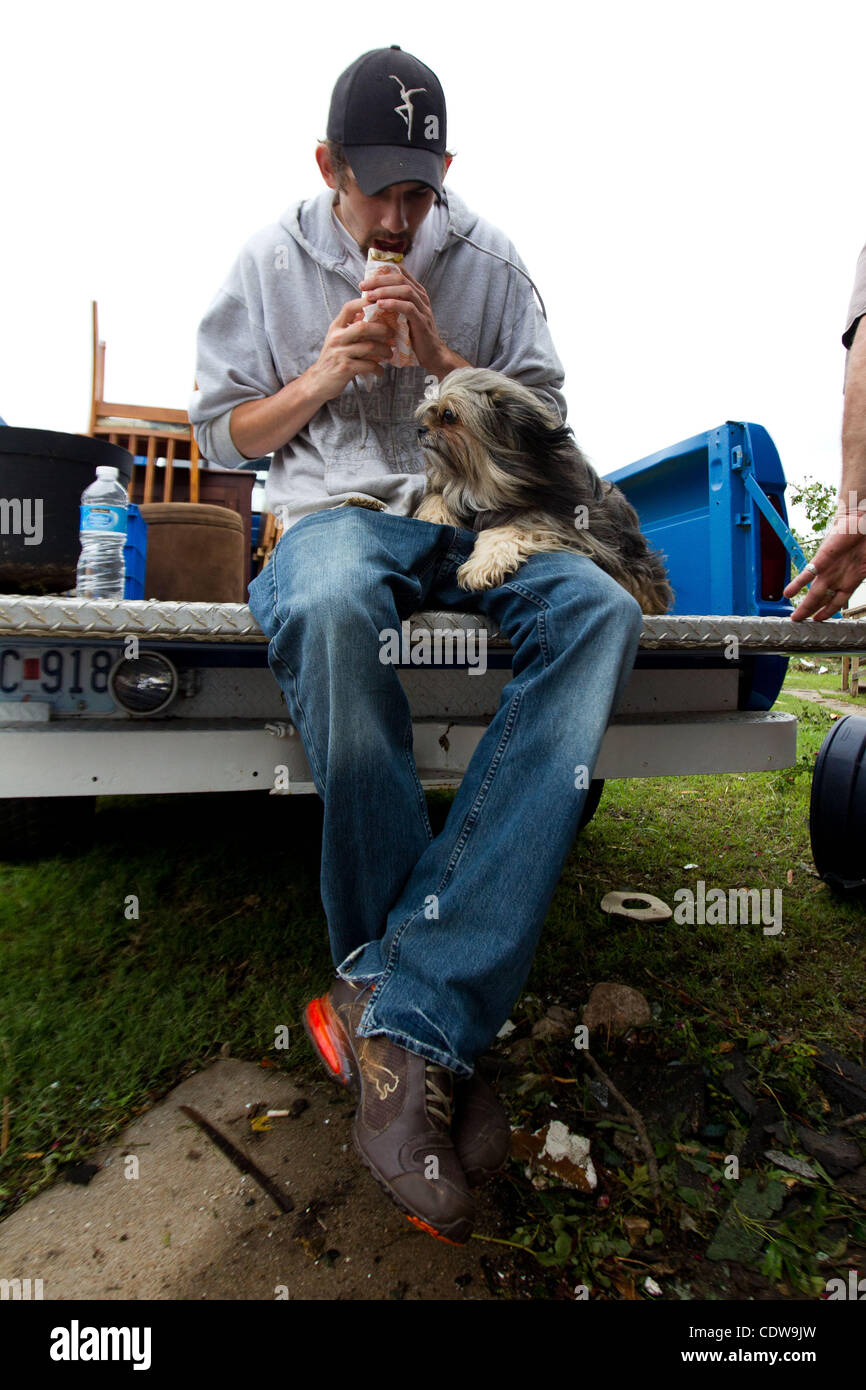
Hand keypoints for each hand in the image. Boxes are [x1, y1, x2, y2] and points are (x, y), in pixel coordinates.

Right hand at [305, 296, 396, 400]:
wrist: (318, 382)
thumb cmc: (333, 360)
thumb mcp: (337, 340)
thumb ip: (351, 329)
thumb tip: (375, 319)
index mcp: (335, 328)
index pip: (349, 308)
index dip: (365, 302)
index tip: (380, 302)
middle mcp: (336, 338)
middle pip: (363, 327)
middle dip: (382, 330)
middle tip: (392, 334)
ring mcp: (340, 353)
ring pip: (369, 347)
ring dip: (384, 350)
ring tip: (389, 354)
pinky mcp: (345, 368)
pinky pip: (368, 365)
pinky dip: (378, 368)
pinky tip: (380, 371)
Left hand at [359, 264, 468, 377]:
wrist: (431, 354)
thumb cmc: (413, 336)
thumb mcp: (402, 316)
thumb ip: (392, 304)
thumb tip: (369, 298)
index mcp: (416, 292)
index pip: (400, 273)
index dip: (382, 272)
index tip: (365, 279)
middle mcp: (421, 296)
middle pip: (400, 278)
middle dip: (379, 280)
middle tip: (362, 285)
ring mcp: (423, 308)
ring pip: (405, 290)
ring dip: (384, 291)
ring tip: (369, 295)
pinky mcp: (422, 321)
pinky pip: (408, 307)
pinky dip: (393, 304)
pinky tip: (380, 305)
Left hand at [784, 500, 865, 618]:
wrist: (860, 522)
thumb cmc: (864, 542)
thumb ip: (862, 576)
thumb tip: (862, 581)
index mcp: (849, 581)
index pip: (836, 603)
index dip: (827, 613)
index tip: (818, 620)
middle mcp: (838, 578)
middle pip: (822, 601)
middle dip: (812, 613)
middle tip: (801, 622)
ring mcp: (829, 570)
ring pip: (814, 594)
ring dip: (805, 607)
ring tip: (796, 617)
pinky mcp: (822, 560)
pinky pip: (807, 574)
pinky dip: (797, 585)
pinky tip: (787, 594)